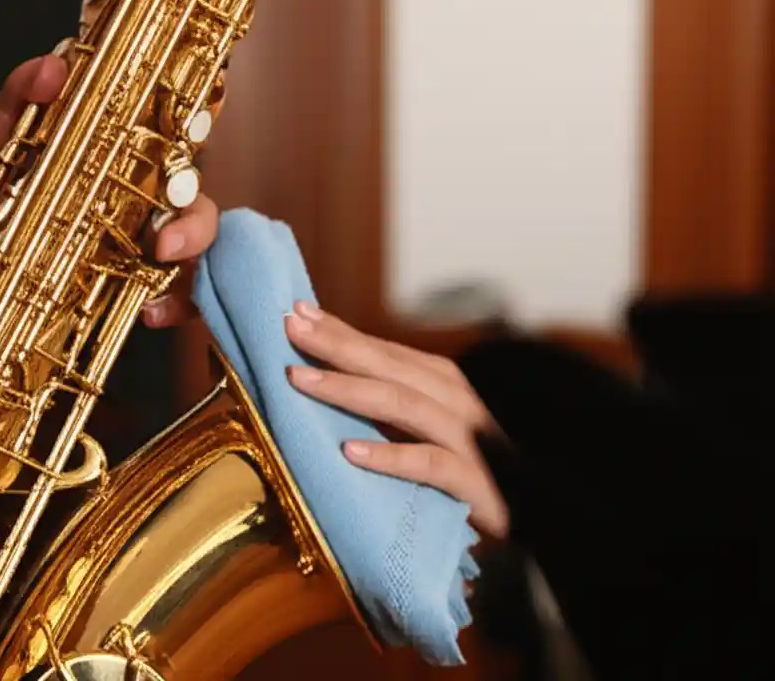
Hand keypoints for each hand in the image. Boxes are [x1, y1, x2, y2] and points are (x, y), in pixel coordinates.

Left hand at [0, 54, 219, 328]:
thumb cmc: (6, 177)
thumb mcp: (8, 132)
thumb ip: (23, 93)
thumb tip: (52, 68)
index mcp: (133, 152)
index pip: (183, 138)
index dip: (198, 140)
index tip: (179, 159)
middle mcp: (151, 197)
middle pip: (200, 206)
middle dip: (195, 227)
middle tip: (164, 245)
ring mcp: (147, 244)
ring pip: (197, 257)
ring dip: (190, 275)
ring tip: (156, 294)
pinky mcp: (137, 281)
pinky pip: (177, 295)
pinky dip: (173, 306)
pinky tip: (149, 314)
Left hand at [283, 301, 509, 539]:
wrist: (535, 514)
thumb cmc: (462, 469)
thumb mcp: (420, 429)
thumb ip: (382, 402)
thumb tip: (320, 372)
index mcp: (440, 383)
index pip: (383, 349)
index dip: (340, 330)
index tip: (295, 311)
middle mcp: (454, 402)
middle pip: (389, 366)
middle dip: (337, 345)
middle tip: (291, 328)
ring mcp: (467, 442)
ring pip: (405, 405)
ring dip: (351, 389)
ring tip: (301, 380)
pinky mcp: (476, 485)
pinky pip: (430, 465)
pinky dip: (390, 457)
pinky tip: (350, 451)